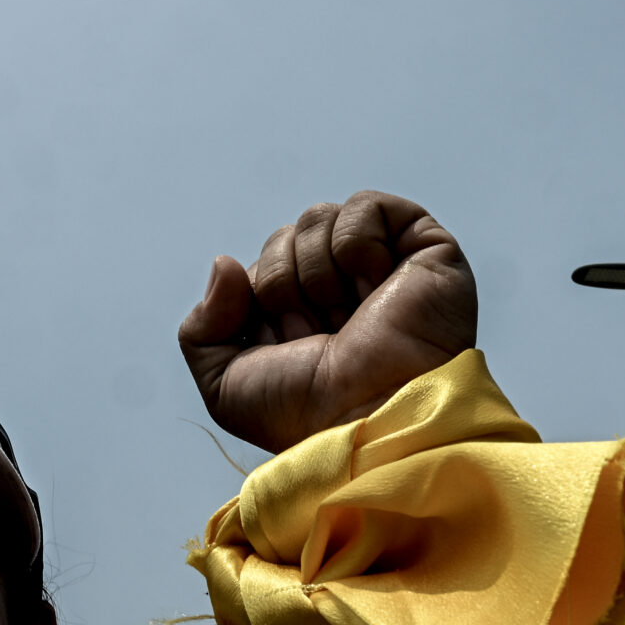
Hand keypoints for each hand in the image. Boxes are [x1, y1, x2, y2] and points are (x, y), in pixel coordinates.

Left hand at [178, 191, 476, 453]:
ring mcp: (382, 266)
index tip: (288, 344)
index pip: (261, 265)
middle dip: (287, 285)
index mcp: (300, 315)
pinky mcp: (422, 249)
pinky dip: (356, 242)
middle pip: (286, 236)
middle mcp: (341, 288)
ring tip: (349, 317)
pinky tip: (375, 286)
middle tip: (320, 333)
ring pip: (319, 217)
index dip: (263, 299)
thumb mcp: (225, 386)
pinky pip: (366, 206)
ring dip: (319, 272)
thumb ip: (201, 327)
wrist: (368, 418)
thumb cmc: (306, 414)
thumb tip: (225, 263)